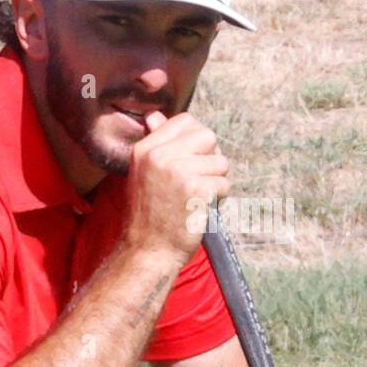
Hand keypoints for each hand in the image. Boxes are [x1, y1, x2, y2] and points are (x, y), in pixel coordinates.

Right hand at [122, 111, 229, 267]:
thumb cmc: (148, 215)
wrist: (147, 250)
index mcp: (146, 149)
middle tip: (200, 179)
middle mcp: (160, 156)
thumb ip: (154, 144)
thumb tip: (156, 116)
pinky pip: (224, 184)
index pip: (185, 120)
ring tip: (198, 197)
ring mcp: (179, 172)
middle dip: (211, 157)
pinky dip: (219, 199)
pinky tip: (202, 209)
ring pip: (220, 162)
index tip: (193, 159)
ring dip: (216, 181)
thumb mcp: (142, 173)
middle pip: (207, 136)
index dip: (197, 138)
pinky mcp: (197, 190)